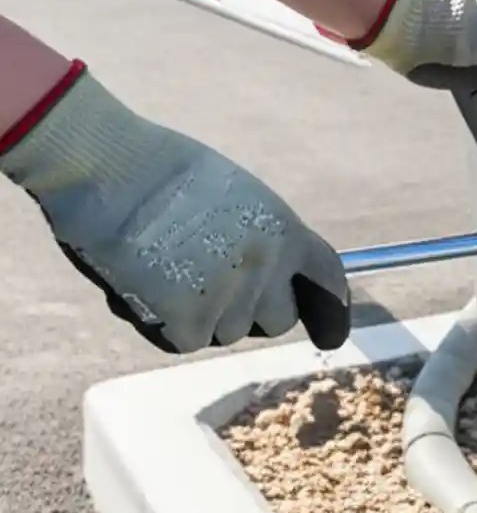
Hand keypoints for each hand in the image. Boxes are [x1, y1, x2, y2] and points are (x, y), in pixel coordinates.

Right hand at [1, 63, 350, 353]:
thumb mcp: (236, 197)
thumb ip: (259, 240)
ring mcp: (230, 301)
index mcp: (286, 231)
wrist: (109, 172)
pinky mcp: (188, 327)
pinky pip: (182, 341)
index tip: (330, 338)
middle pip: (276, 320)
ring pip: (226, 333)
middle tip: (208, 282)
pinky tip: (139, 282)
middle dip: (251, 312)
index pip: (328, 282)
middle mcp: (268, 270)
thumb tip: (266, 279)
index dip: (332, 314)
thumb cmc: (161, 171)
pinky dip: (161, 323)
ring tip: (162, 266)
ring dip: (200, 314)